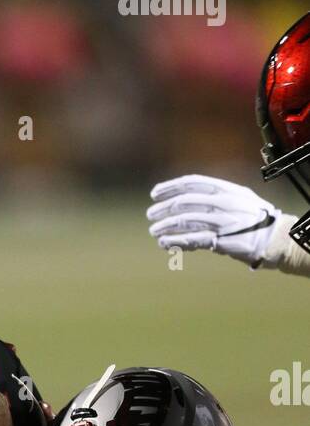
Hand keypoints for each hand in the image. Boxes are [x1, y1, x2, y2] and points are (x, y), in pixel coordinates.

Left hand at [147, 174, 287, 265]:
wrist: (274, 237)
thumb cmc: (253, 218)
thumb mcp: (237, 197)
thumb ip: (215, 196)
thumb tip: (186, 198)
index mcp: (226, 189)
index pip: (192, 183)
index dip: (170, 187)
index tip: (154, 193)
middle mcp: (223, 202)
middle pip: (185, 202)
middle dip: (164, 208)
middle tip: (151, 214)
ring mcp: (222, 222)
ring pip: (186, 221)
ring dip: (165, 226)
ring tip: (154, 231)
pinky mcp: (221, 240)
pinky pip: (193, 240)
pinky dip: (176, 241)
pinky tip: (164, 243)